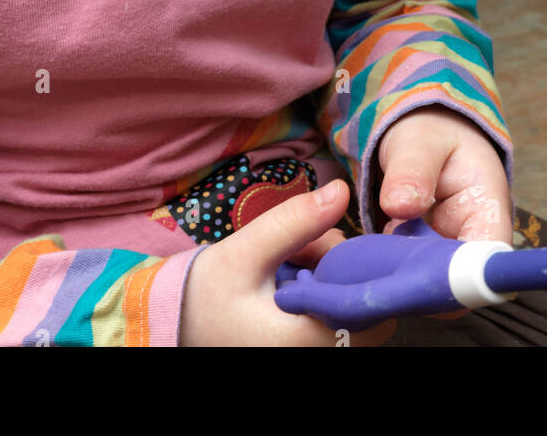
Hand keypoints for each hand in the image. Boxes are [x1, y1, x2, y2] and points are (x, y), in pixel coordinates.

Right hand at [179, 178, 395, 345]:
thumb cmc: (206, 293)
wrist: (174, 323)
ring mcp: (307, 354)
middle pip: (362, 313)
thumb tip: (342, 190)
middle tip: (305, 251)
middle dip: (343, 274)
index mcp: (302, 342)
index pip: (373, 315)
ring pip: (346, 316)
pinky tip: (289, 279)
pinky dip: (318, 298)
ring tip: (290, 262)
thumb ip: (295, 222)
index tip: (337, 248)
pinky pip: (327, 324)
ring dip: (329, 282)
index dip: (365, 275)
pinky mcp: (299, 348)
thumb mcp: (246, 252)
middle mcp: (311, 356)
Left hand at [376, 105, 511, 319]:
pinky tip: (358, 262)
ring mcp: (448, 254)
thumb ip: (412, 170)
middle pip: (454, 283)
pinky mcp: (424, 260)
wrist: (424, 136)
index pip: (484, 264)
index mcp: (488, 211)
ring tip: (359, 265)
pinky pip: (407, 276)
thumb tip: (399, 205)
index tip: (409, 278)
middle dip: (414, 282)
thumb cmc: (431, 134)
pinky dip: (384, 272)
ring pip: (426, 284)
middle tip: (370, 270)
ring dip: (395, 279)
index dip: (452, 280)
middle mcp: (474, 242)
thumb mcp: (420, 141)